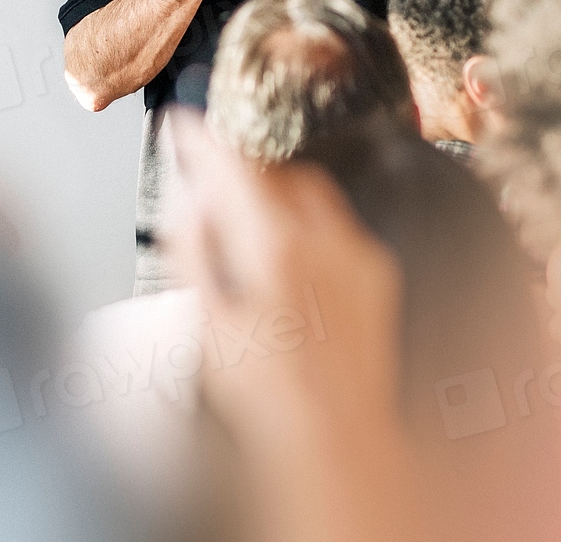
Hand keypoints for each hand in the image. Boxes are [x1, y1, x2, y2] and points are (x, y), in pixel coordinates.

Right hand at [166, 115, 421, 541]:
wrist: (337, 437)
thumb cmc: (267, 393)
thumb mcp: (208, 325)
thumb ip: (194, 252)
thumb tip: (188, 202)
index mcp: (275, 245)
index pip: (232, 165)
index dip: (202, 138)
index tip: (182, 125)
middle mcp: (323, 237)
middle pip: (273, 168)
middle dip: (238, 163)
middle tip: (209, 170)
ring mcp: (355, 251)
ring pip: (310, 187)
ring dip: (275, 186)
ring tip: (245, 210)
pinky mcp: (377, 270)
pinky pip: (340, 221)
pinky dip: (310, 219)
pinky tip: (291, 250)